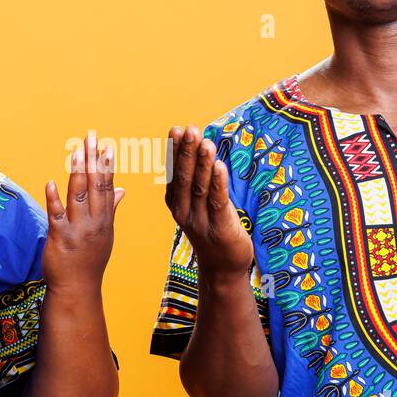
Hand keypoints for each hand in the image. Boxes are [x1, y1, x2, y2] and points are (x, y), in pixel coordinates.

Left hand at [42, 131, 122, 291]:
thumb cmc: (89, 261)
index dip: (106, 166)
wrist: (77, 289)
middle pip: (94, 185)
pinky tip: (50, 183)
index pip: (107, 187)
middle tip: (90, 136)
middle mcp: (94, 223)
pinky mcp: (59, 238)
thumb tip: (122, 189)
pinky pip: (56, 215)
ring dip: (77, 172)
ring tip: (76, 152)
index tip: (106, 146)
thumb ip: (111, 209)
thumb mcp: (105, 234)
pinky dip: (53, 198)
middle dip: (92, 160)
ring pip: (78, 196)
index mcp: (105, 220)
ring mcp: (77, 230)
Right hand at [164, 124, 254, 278]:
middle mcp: (184, 211)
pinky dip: (218, 183)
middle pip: (184, 177)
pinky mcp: (220, 229)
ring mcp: (200, 221)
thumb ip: (195, 180)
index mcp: (176, 202)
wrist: (222, 267)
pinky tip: (219, 166)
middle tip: (190, 129)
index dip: (175, 151)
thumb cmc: (212, 229)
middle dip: (187, 152)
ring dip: (202, 163)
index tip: (176, 129)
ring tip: (205, 141)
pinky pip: (217, 202)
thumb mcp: (198, 203)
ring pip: (200, 187)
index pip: (174, 172)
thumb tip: (194, 148)